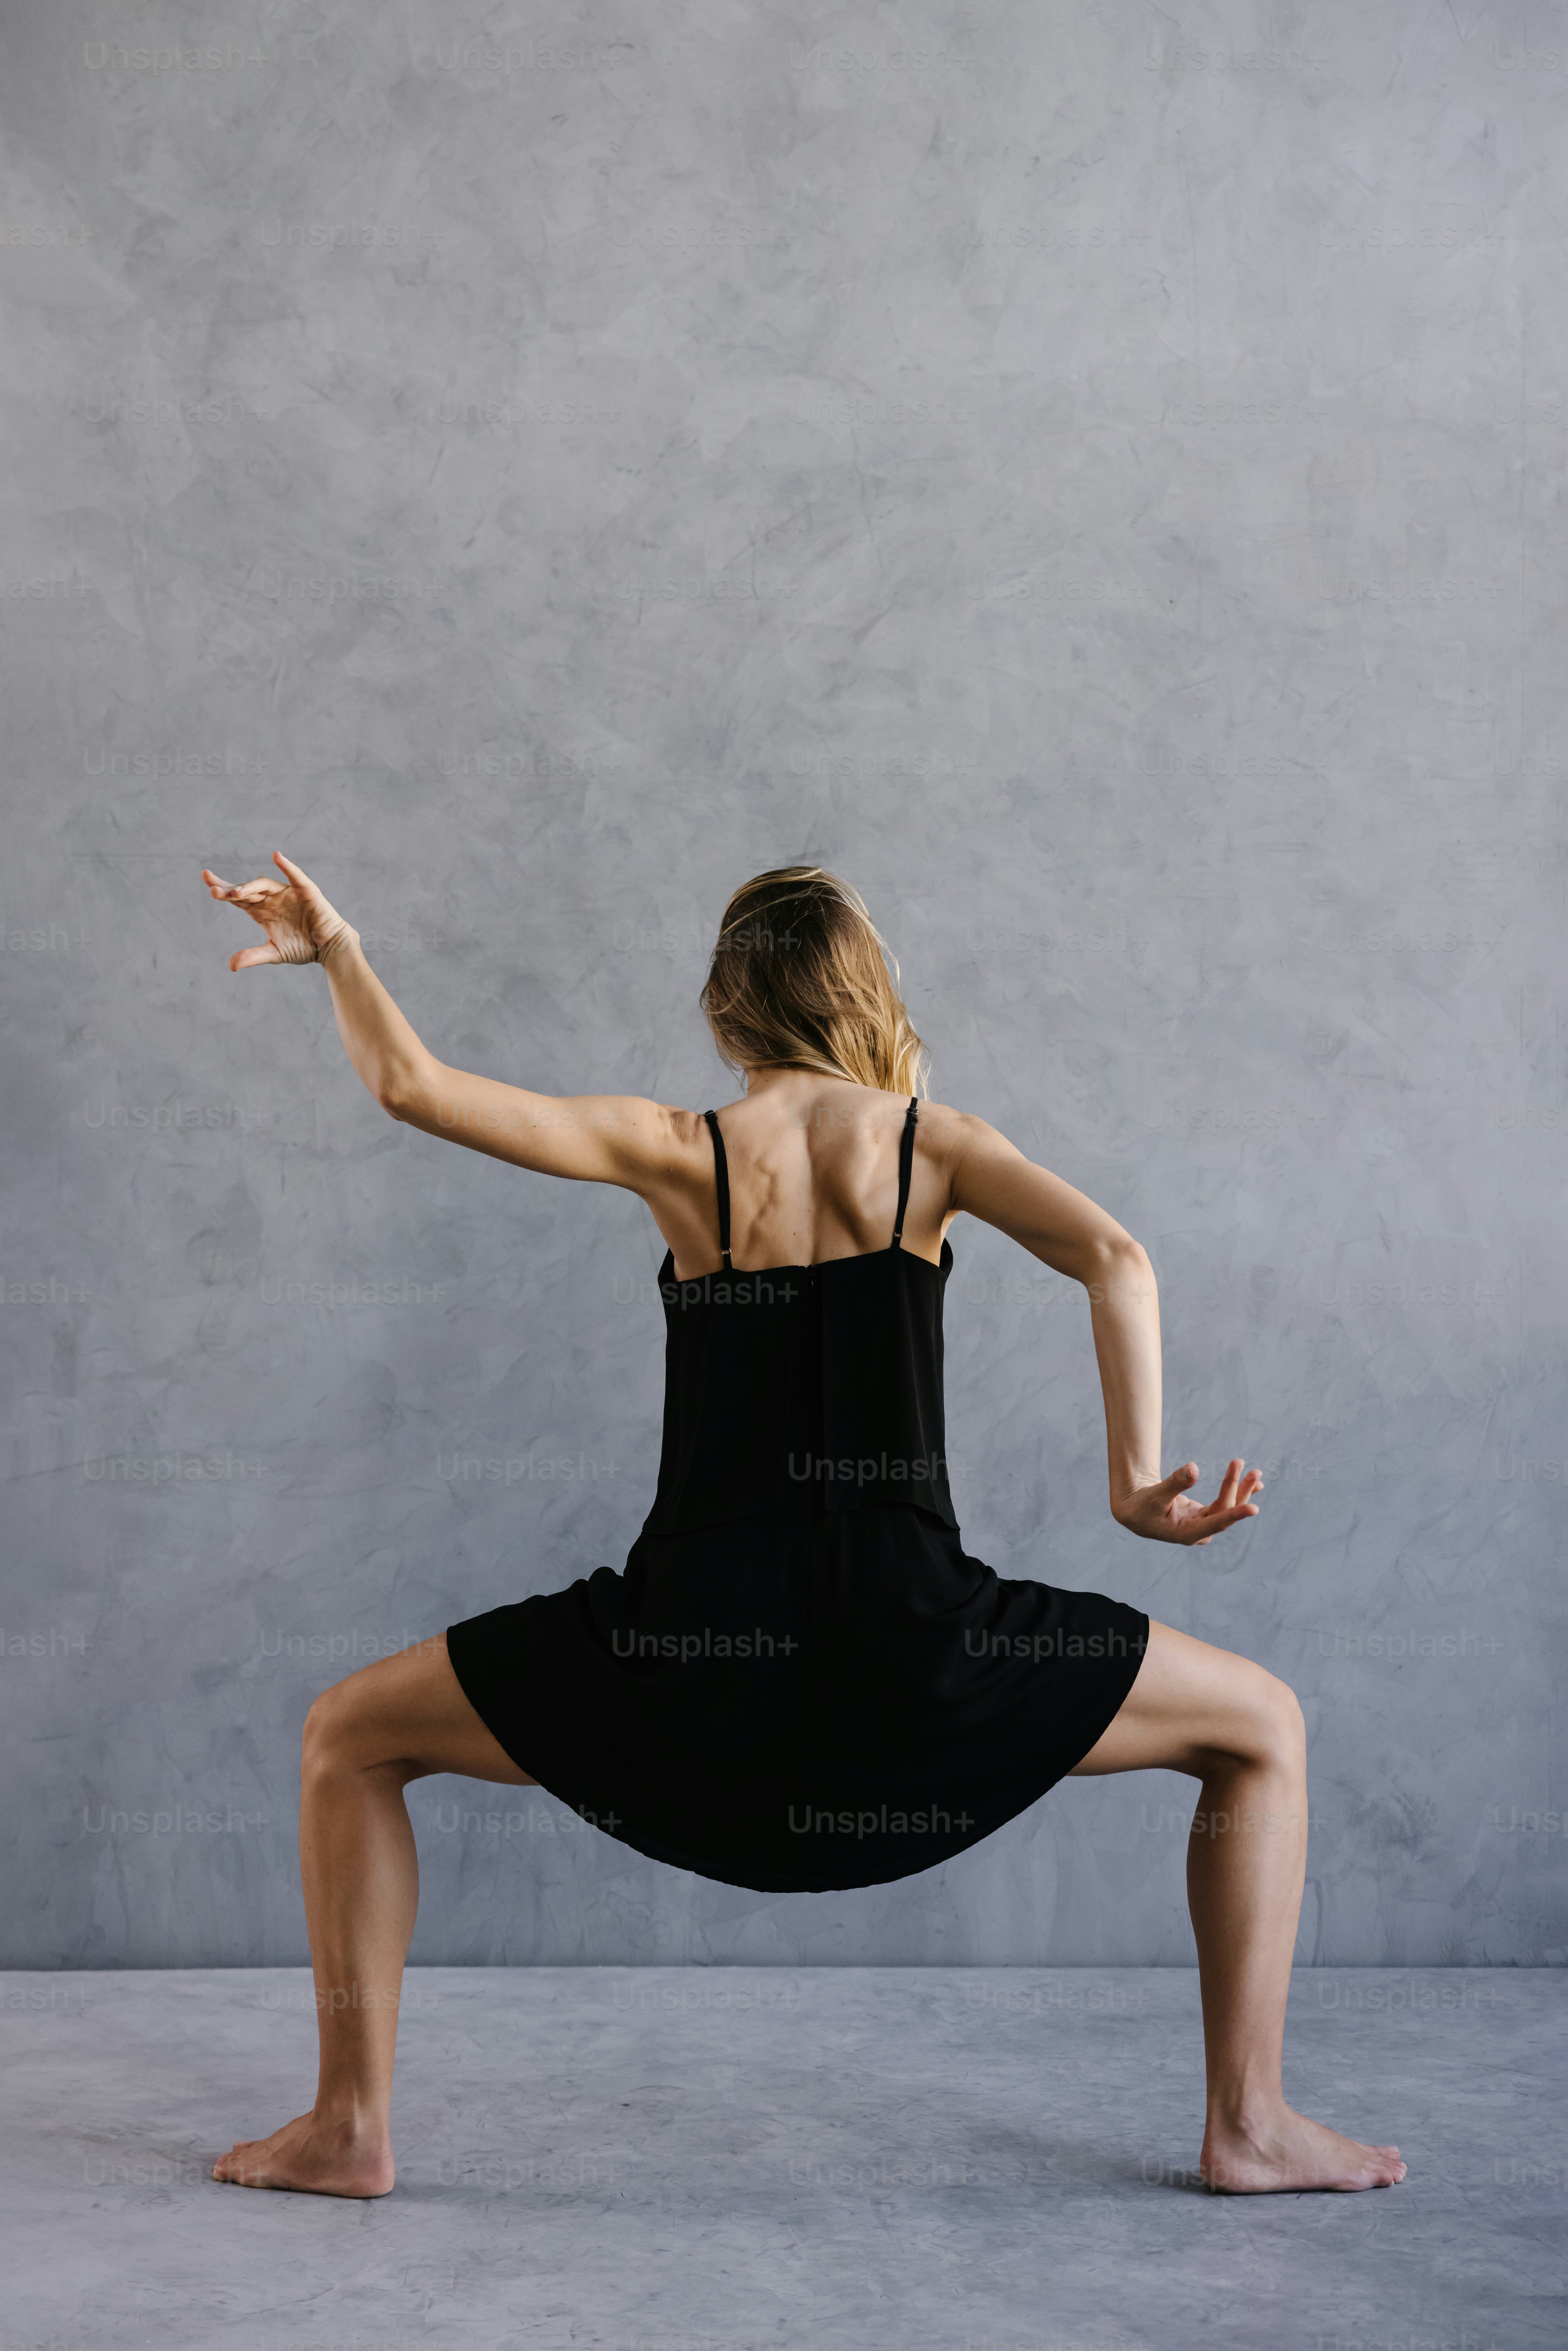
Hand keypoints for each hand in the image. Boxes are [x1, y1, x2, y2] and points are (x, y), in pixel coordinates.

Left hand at [201, 852, 354, 971]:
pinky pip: (295, 876)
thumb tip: (231, 966)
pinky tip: (276, 856)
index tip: (208, 886)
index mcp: (261, 911)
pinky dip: (287, 866)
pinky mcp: (306, 891)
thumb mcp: (274, 953)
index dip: (223, 891)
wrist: (329, 948)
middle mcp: (271, 899)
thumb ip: (253, 956)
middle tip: (213, 889)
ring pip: (265, 884)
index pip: (237, 898)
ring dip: (250, 886)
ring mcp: (288, 893)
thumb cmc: (303, 947)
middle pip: (246, 889)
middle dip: (229, 888)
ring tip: (236, 893)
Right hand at [1113, 1459, 1262, 1546]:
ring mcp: (1203, 1524)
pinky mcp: (1204, 1516)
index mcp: (1187, 1533)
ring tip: (1255, 1473)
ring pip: (1228, 1508)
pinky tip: (1255, 1485)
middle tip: (1252, 1470)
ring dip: (1241, 1490)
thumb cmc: (1143, 1506)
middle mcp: (1200, 1532)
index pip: (1216, 1523)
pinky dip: (1237, 1493)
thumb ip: (1175, 1483)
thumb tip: (1194, 1467)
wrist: (1137, 1513)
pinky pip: (1225, 1505)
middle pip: (1226, 1512)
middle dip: (1239, 1491)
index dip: (1235, 1515)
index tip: (1254, 1508)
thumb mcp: (1155, 1494)